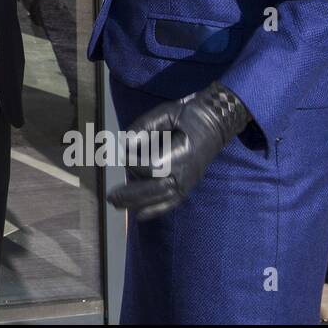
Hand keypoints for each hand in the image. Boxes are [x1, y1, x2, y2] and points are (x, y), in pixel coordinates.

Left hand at [108, 82, 251, 220]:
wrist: (216, 123)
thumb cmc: (188, 115)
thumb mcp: (166, 112)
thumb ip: (144, 126)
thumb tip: (124, 144)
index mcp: (182, 153)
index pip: (153, 167)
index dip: (135, 164)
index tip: (122, 155)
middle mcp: (186, 172)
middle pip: (156, 189)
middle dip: (131, 194)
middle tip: (110, 197)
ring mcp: (188, 181)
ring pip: (161, 198)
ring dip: (138, 203)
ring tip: (117, 206)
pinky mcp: (188, 185)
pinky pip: (172, 202)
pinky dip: (156, 210)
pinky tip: (139, 215)